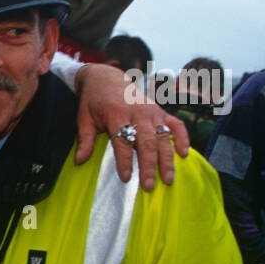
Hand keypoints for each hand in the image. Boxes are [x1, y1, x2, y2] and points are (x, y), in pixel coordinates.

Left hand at [72, 64, 189, 189]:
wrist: (106, 77)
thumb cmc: (94, 101)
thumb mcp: (84, 117)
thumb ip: (84, 139)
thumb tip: (80, 161)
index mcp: (116, 113)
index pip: (122, 140)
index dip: (125, 160)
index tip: (126, 178)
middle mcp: (137, 112)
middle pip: (146, 141)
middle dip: (149, 165)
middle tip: (149, 186)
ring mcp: (152, 111)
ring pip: (163, 136)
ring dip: (167, 159)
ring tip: (168, 179)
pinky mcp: (160, 110)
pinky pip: (176, 124)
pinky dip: (182, 138)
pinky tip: (184, 154)